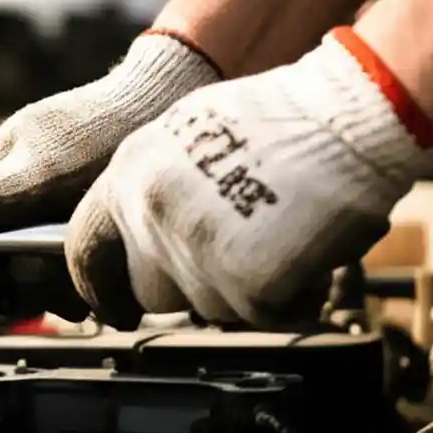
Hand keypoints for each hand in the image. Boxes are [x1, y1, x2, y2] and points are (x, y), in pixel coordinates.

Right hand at [0, 32, 221, 317]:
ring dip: (58, 293)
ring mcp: (49, 242)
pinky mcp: (87, 253)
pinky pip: (78, 290)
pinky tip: (110, 273)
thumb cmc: (93, 130)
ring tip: (83, 269)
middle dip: (21, 286)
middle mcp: (11, 226)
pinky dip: (90, 287)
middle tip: (46, 270)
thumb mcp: (36, 167)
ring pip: (39, 292)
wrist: (163, 114)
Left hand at [66, 30, 432, 329]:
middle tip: (233, 253)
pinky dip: (286, 297)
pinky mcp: (243, 284)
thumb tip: (131, 235)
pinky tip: (304, 252)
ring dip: (241, 290)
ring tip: (277, 236)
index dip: (99, 285)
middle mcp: (149, 214)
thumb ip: (150, 187)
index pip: (83, 250)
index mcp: (129, 174)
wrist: (348, 116)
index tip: (113, 306)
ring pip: (205, 308)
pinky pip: (257, 316)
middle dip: (186, 287)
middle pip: (148, 293)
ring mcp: (193, 251)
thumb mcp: (187, 135)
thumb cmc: (281, 119)